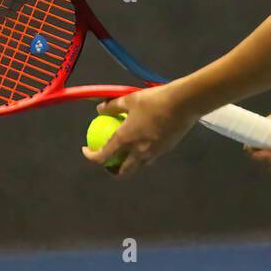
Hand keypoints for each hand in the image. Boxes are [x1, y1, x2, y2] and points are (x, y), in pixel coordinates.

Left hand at [79, 84, 197, 177]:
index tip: (86, 149)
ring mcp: (153, 153)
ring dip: (128, 164)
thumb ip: (113, 106)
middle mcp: (138, 152)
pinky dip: (142, 155)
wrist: (184, 104)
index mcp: (125, 139)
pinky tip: (144, 142)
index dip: (91, 156)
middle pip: (122, 171)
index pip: (102, 157)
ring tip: (126, 153)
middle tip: (109, 160)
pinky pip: (150, 158)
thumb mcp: (130, 99)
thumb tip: (99, 109)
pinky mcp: (165, 150)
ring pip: (137, 166)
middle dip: (112, 170)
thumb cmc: (154, 100)